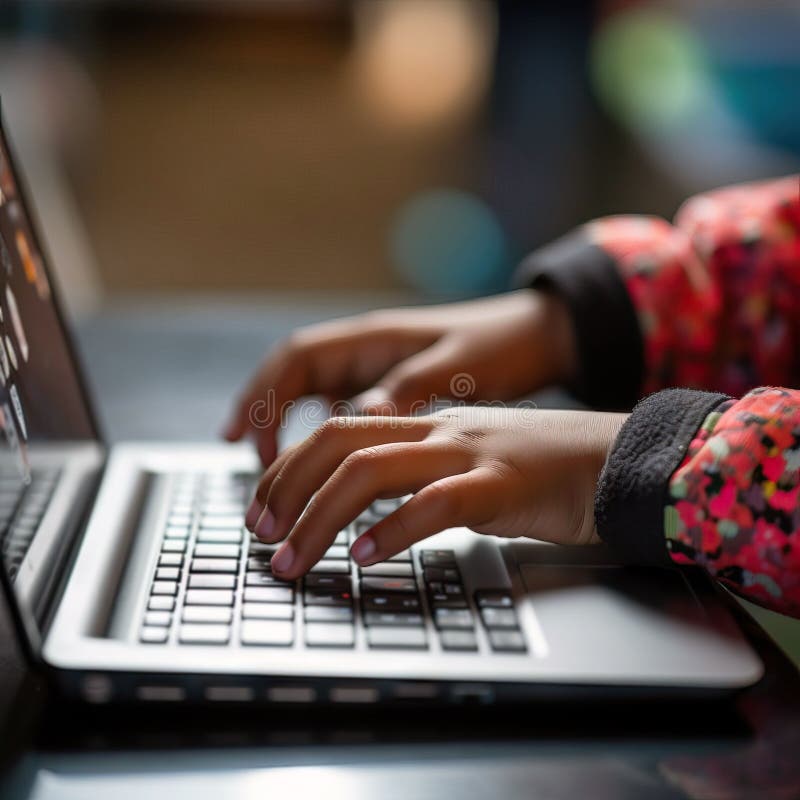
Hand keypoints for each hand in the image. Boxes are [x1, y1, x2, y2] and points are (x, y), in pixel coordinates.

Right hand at [223, 290, 576, 463]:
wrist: (535, 338)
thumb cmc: (499, 346)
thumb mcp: (457, 368)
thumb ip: (408, 388)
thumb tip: (359, 418)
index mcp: (374, 338)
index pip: (299, 360)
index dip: (268, 397)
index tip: (258, 441)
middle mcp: (365, 351)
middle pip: (291, 375)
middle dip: (259, 410)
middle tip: (239, 454)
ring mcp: (373, 369)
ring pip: (310, 393)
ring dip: (283, 423)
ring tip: (265, 466)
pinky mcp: (388, 387)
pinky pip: (337, 407)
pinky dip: (317, 432)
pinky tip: (315, 461)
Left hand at [245, 407, 626, 579]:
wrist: (616, 458)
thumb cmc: (543, 471)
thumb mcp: (469, 465)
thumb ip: (420, 480)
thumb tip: (365, 517)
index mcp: (428, 427)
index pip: (337, 432)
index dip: (289, 467)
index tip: (262, 508)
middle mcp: (439, 432)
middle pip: (339, 443)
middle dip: (287, 488)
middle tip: (259, 535)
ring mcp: (468, 453)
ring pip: (372, 470)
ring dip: (319, 517)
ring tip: (292, 560)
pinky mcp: (501, 485)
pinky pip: (434, 503)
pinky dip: (390, 530)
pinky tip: (363, 558)